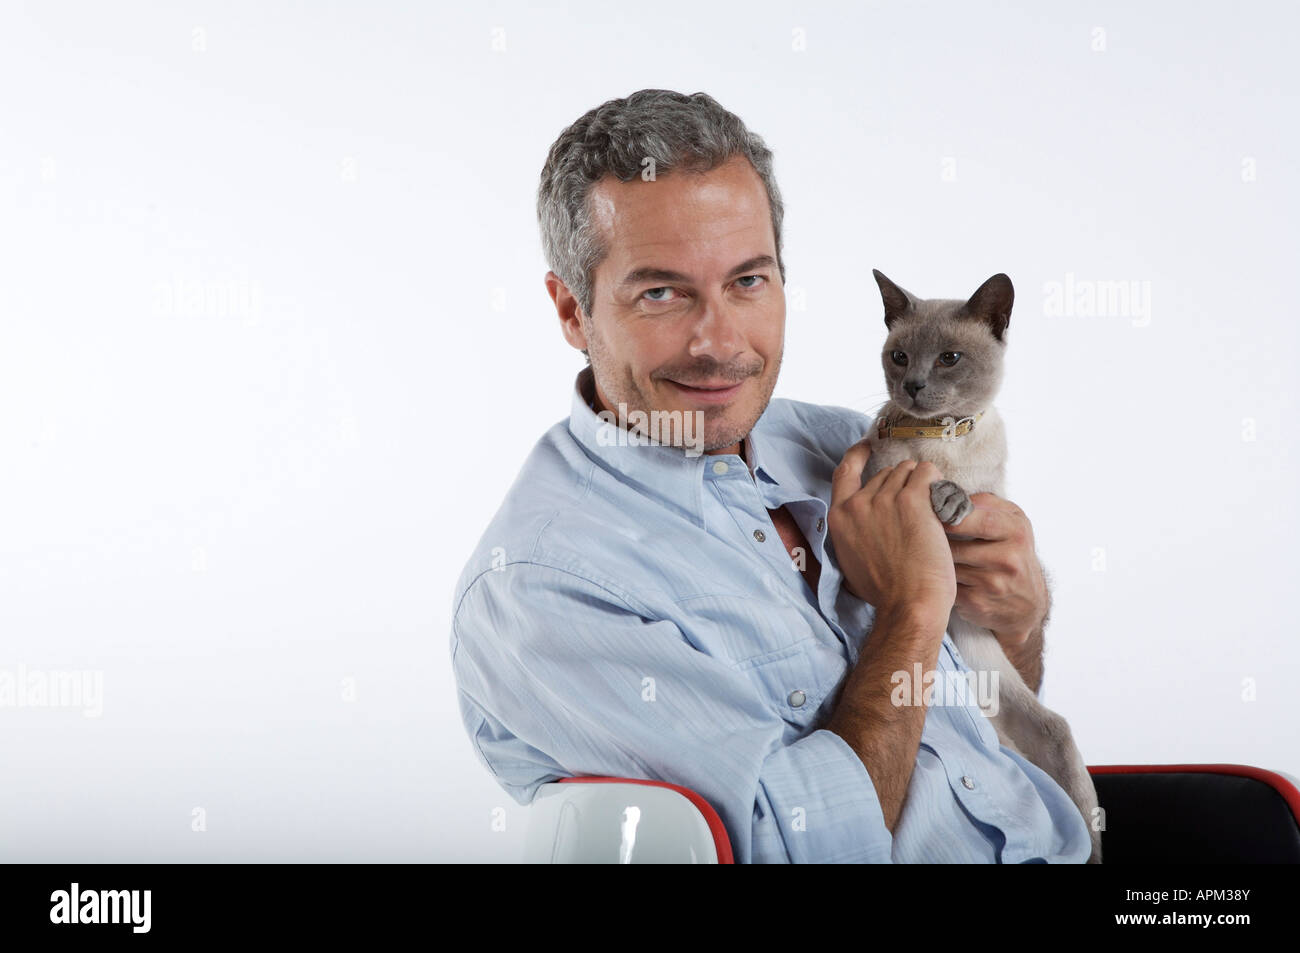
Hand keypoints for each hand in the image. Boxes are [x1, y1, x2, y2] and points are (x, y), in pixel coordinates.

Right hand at [829, 439, 956, 618]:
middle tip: (920, 511)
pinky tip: (943, 504)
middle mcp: (858, 503)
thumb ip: (854, 532)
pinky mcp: (912, 499)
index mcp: (839, 517)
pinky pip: (929, 473)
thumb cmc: (885, 592)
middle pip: (887, 473)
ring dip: (923, 484)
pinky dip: (939, 483)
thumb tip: (867, 523)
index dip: (858, 455)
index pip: (844, 472)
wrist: (908, 604)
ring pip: (909, 470)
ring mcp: (884, 499)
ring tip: (933, 511)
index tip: (868, 446)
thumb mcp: (852, 560)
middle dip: (904, 485)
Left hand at [943, 493, 1048, 649]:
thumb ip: (984, 503)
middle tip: (920, 536)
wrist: (1028, 603)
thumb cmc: (1011, 551)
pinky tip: (938, 577)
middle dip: (936, 542)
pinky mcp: (978, 603)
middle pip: (957, 546)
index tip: (931, 513)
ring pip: (947, 566)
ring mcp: (994, 584)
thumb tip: (949, 495)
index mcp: (1016, 531)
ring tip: (929, 556)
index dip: (949, 516)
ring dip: (934, 561)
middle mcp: (1009, 559)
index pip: (978, 519)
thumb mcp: (1011, 522)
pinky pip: (946, 585)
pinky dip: (939, 579)